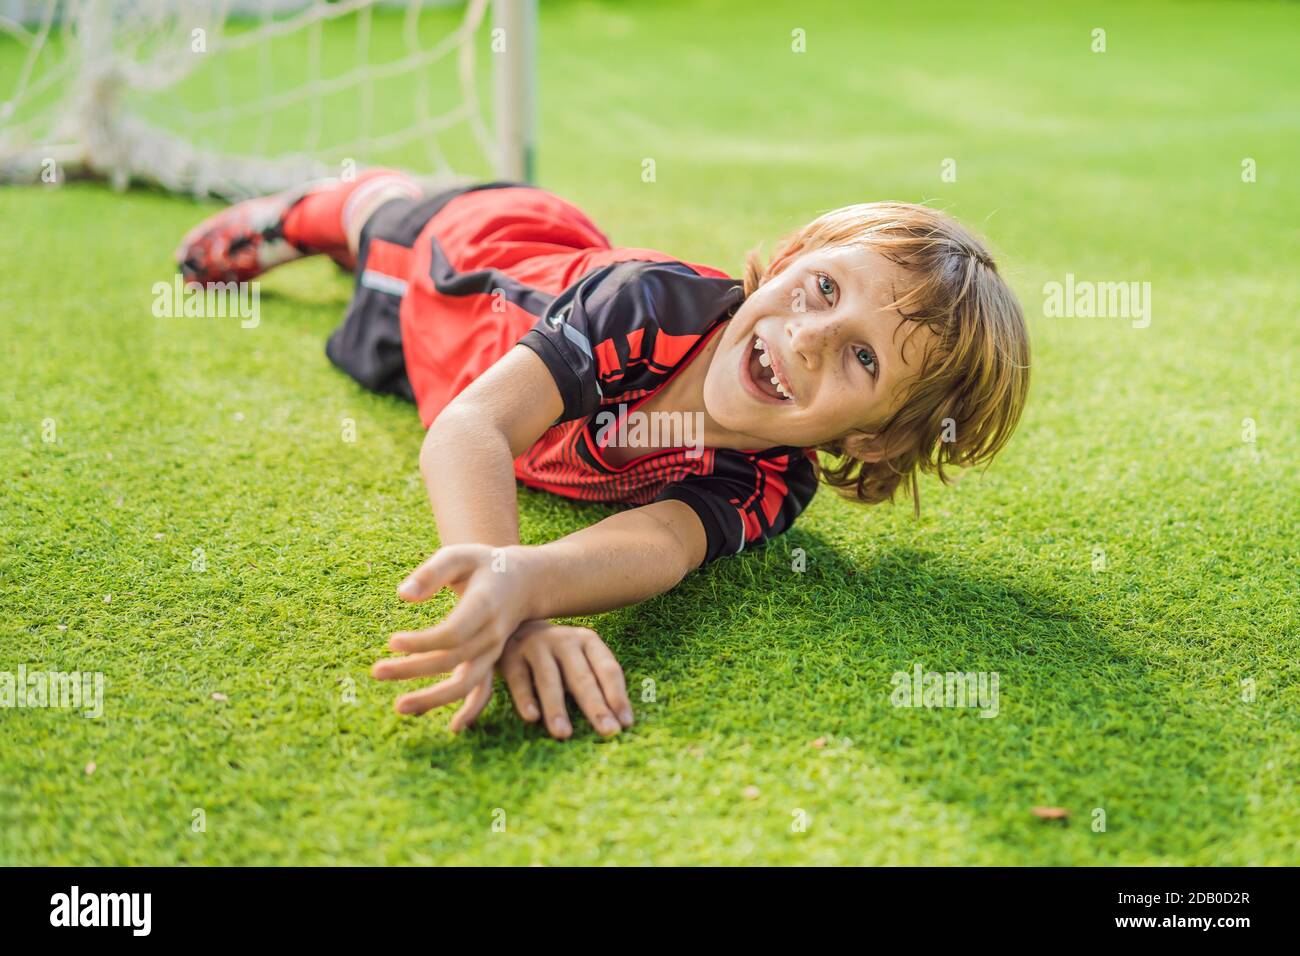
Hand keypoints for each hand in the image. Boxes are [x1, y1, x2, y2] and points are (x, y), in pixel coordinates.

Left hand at [371, 543, 534, 720]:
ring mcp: (494, 652)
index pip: (452, 633)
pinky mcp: (491, 662)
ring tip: (399, 707)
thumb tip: (402, 596)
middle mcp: (492, 634)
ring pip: (466, 684)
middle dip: (412, 670)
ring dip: (433, 699)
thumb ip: (432, 573)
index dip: (422, 642)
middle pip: (452, 661)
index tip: (391, 641)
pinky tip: (450, 728)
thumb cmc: (483, 565)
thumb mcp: (460, 556)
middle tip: (376, 672)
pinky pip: (482, 692)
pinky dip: (469, 711)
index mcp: (485, 605)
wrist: (523, 581)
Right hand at [497, 620, 632, 739]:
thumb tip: (620, 722)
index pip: (608, 670)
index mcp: (588, 641)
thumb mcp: (579, 661)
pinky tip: (532, 717)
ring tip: (564, 734)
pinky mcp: (511, 655)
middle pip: (582, 678)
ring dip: (556, 708)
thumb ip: (595, 683)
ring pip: (549, 680)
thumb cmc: (556, 656)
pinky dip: (525, 699)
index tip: (625, 724)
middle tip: (608, 732)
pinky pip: (520, 680)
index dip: (618, 697)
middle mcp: (565, 640)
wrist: (514, 627)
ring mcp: (537, 645)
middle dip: (596, 707)